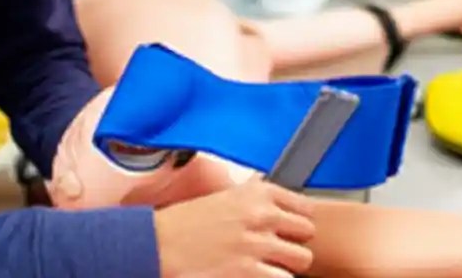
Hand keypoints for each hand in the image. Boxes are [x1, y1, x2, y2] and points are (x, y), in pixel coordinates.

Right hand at [154, 179, 315, 277]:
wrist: (154, 246)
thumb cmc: (185, 225)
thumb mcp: (225, 199)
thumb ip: (256, 202)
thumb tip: (281, 211)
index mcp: (257, 193)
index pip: (305, 206)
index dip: (295, 221)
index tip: (286, 230)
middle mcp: (262, 215)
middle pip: (307, 233)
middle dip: (293, 244)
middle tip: (274, 252)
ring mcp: (257, 245)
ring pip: (301, 260)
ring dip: (285, 266)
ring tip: (264, 267)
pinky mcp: (249, 273)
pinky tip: (253, 276)